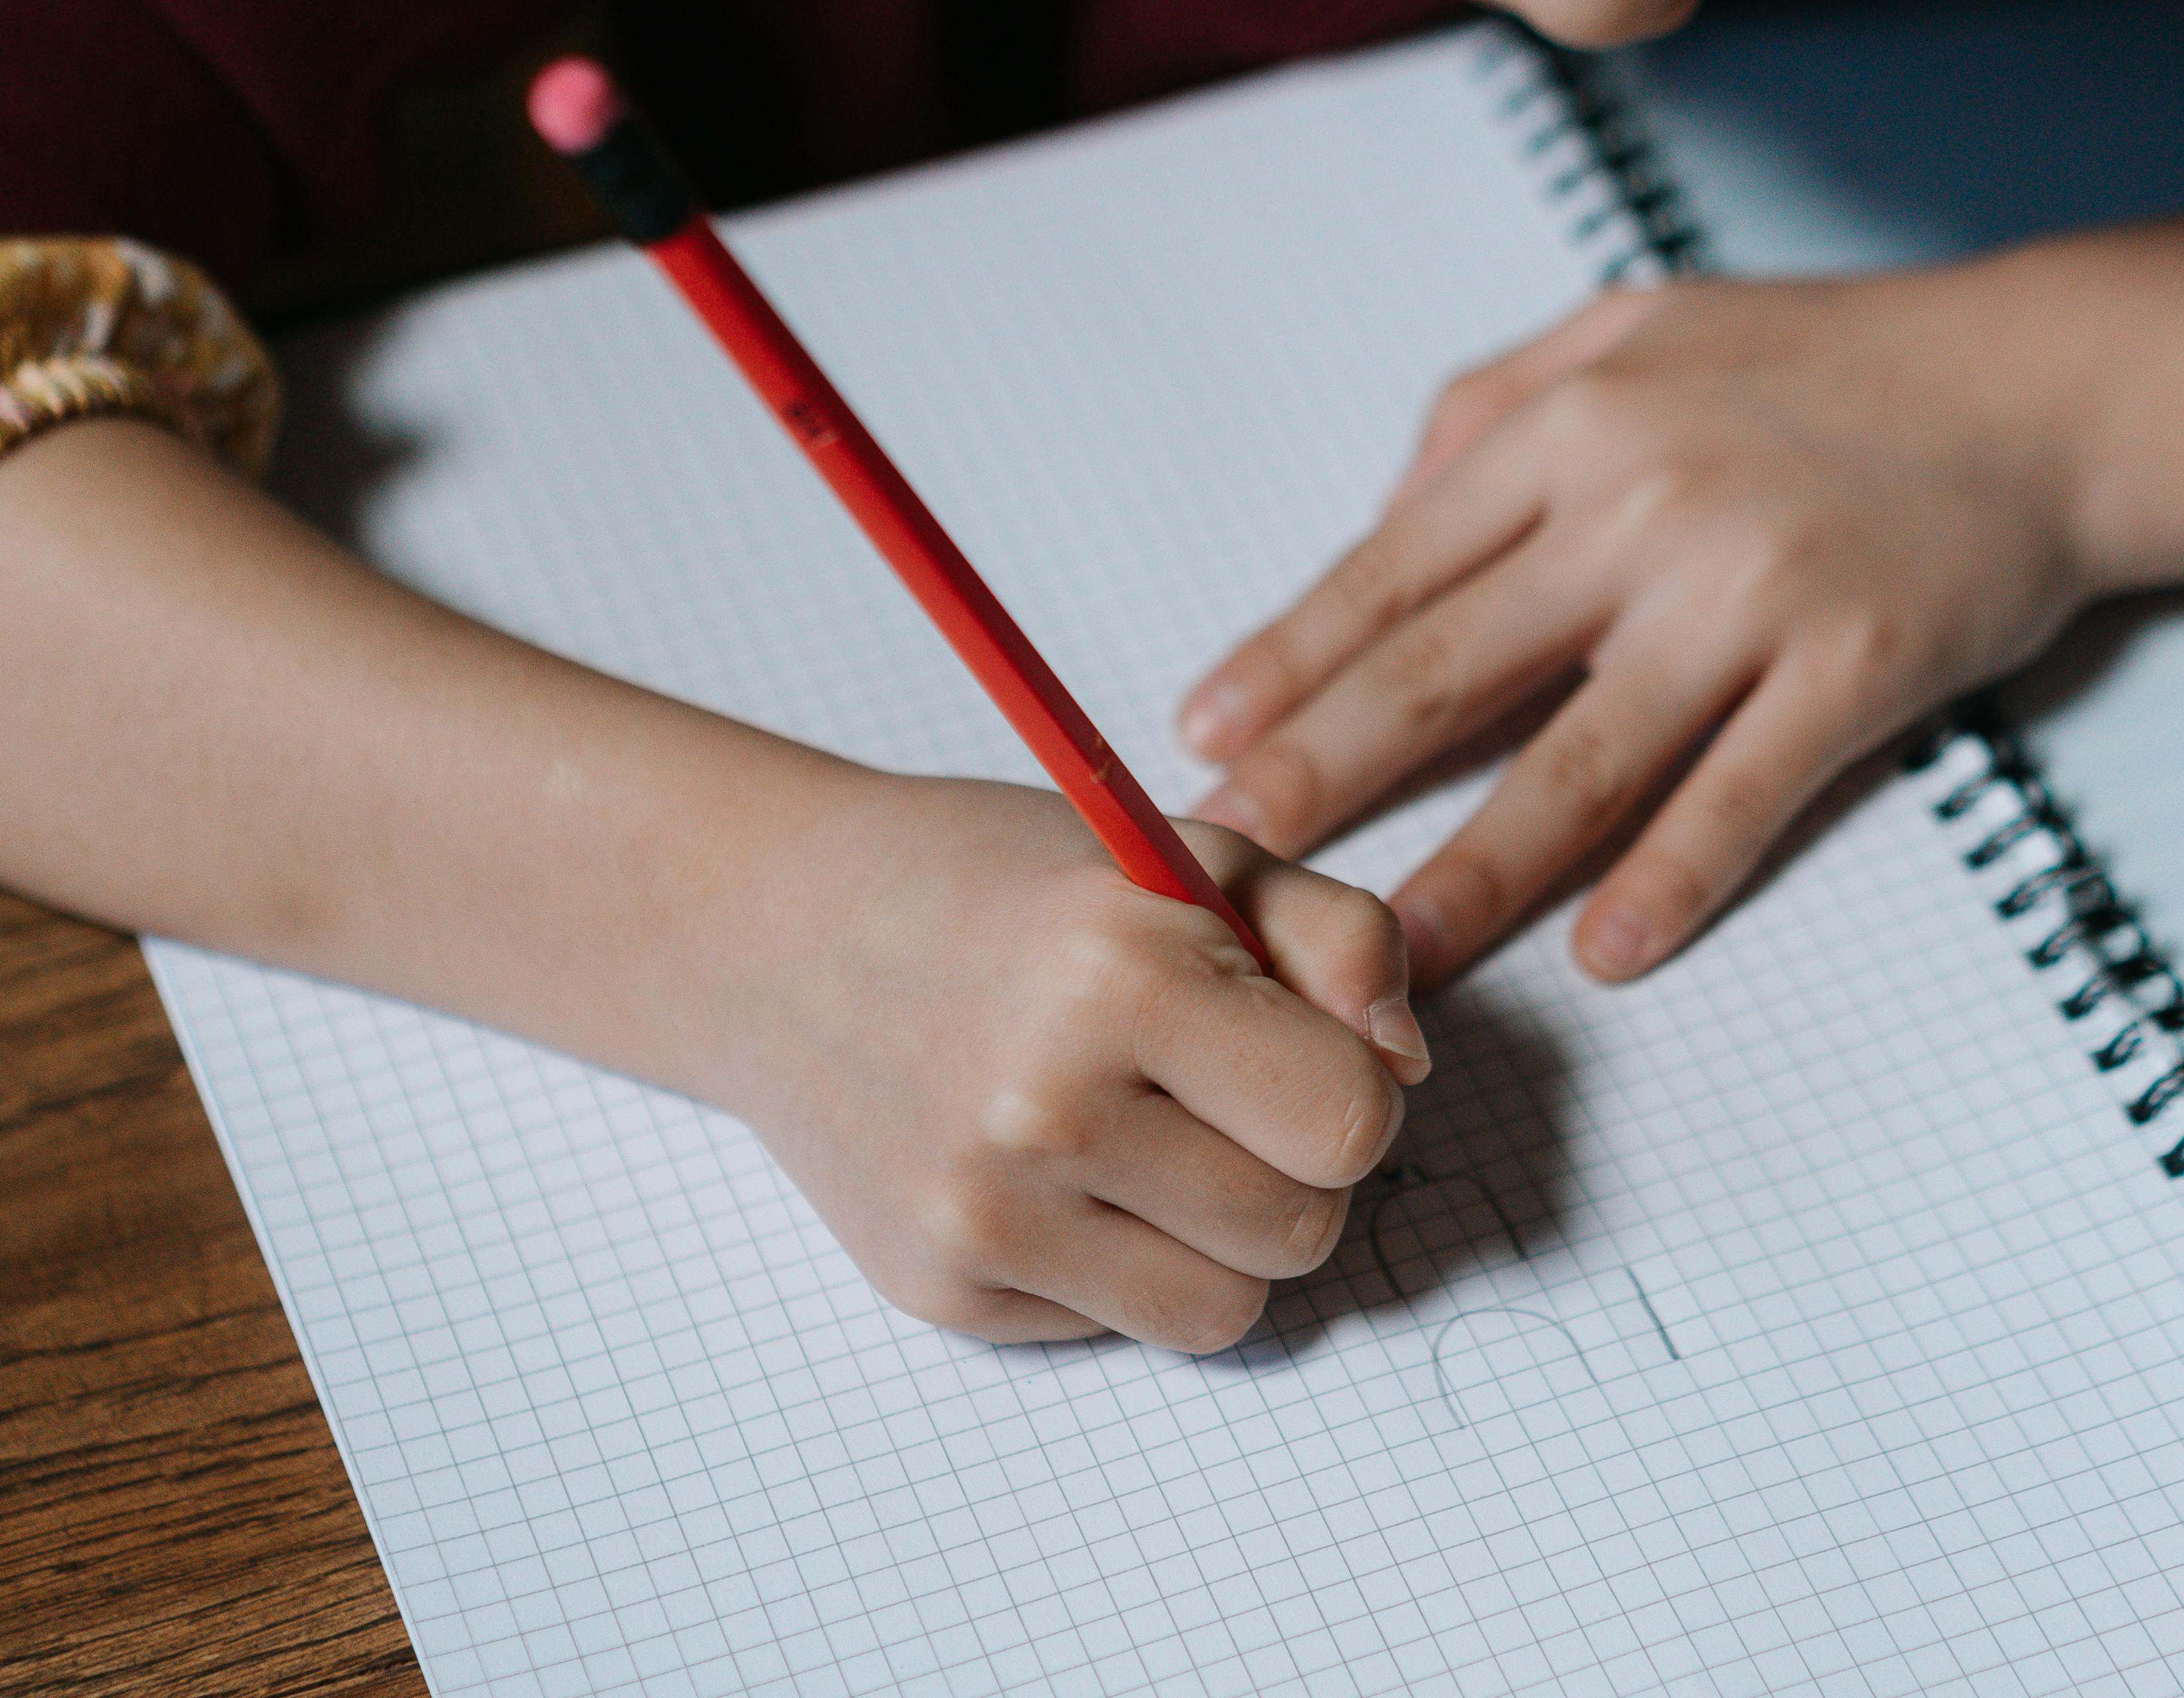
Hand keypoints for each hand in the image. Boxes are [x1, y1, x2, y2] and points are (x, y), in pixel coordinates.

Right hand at [715, 769, 1422, 1353]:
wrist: (777, 934)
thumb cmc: (1002, 886)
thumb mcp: (1186, 856)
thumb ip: (1339, 943)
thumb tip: (1406, 1069)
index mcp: (1118, 971)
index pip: (1353, 1122)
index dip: (1348, 1082)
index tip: (1286, 1040)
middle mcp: (1041, 1104)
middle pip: (1303, 1231)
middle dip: (1289, 1164)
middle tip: (1211, 1089)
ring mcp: (982, 1215)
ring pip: (1227, 1308)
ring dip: (1219, 1234)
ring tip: (1147, 1136)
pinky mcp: (942, 1291)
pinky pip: (1123, 1328)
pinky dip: (1120, 1263)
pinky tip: (1056, 1171)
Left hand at [1178, 273, 2093, 986]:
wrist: (2045, 383)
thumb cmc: (1823, 361)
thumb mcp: (1632, 325)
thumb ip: (1489, 408)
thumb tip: (1383, 520)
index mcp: (1570, 424)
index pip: (1392, 568)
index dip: (1289, 660)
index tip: (1204, 735)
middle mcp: (1642, 506)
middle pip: (1448, 670)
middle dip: (1323, 771)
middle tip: (1233, 853)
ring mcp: (1752, 593)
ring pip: (1578, 759)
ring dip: (1473, 869)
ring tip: (1389, 952)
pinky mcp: (1857, 668)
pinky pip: (1742, 795)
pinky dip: (1674, 878)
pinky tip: (1606, 952)